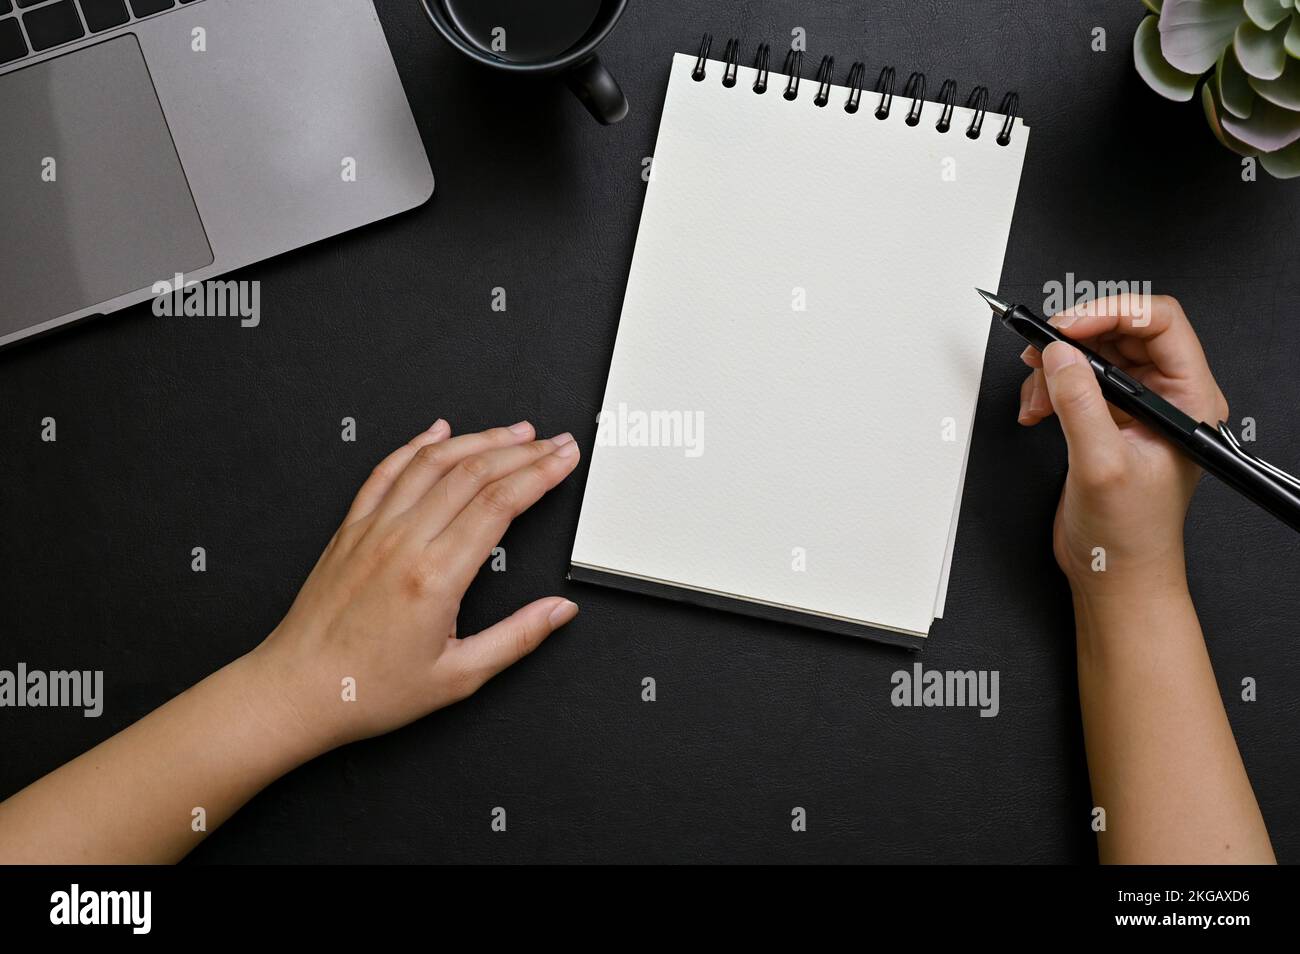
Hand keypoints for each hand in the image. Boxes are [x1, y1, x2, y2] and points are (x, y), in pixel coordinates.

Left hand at [249, 420, 581, 754]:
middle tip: (554, 441)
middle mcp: (403, 542)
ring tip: (513, 431)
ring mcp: (373, 529)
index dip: (539, 473)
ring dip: (478, 439)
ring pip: (432, 462)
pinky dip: (417, 445)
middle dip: (522, 450)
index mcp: (435, 577)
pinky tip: (438, 431)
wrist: (296, 691)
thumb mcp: (458, 676)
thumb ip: (517, 637)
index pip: (500, 504)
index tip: (564, 459)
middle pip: (473, 473)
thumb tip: (560, 611)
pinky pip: (386, 471)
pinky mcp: (350, 529)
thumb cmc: (368, 690)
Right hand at [1016, 295, 1227, 594]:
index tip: (1067, 328)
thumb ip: (1080, 405)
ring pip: (1094, 354)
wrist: (1114, 574)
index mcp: (1189, 400)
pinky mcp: (1107, 419)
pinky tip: (1038, 409)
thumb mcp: (1102, 465)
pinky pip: (1076, 380)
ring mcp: (1136, 408)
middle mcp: (1167, 397)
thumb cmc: (1129, 535)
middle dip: (1075, 339)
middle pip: (1123, 331)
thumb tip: (1060, 356)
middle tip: (1041, 350)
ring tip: (1037, 394)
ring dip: (1056, 367)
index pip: (1159, 323)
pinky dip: (1049, 386)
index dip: (1111, 314)